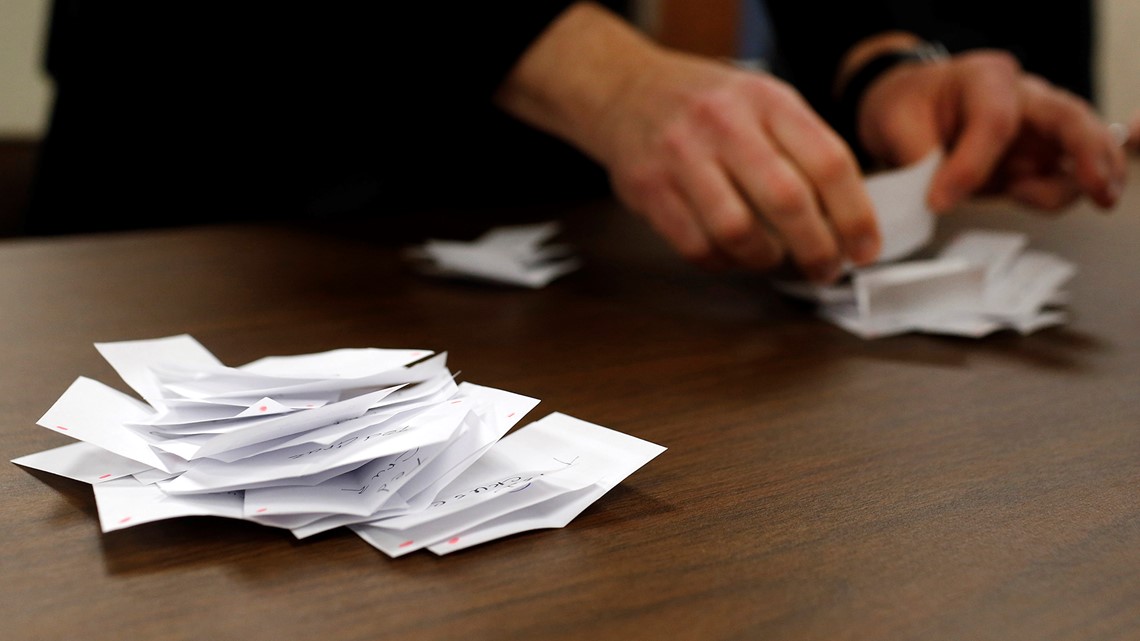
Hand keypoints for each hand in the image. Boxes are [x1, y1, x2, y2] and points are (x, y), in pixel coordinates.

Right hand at [594, 52, 880, 280]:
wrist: (624, 88)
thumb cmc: (704, 104)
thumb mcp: (761, 101)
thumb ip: (802, 148)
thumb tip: (846, 217)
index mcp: (766, 99)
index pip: (828, 162)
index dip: (855, 215)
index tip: (865, 247)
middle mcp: (724, 123)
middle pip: (788, 201)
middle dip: (816, 248)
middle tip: (825, 268)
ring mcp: (681, 156)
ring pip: (738, 231)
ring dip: (765, 258)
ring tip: (773, 259)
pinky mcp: (648, 189)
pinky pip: (696, 246)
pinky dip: (722, 261)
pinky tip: (730, 253)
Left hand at [856, 49, 1125, 211]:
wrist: (910, 108)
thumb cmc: (908, 105)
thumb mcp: (893, 121)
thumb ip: (916, 157)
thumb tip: (936, 196)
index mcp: (986, 78)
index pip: (995, 120)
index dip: (970, 166)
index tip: (938, 200)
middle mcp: (1024, 97)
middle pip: (1070, 119)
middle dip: (1088, 153)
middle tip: (1096, 188)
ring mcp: (1037, 130)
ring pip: (1079, 152)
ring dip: (1075, 182)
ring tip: (1025, 198)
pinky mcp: (1039, 160)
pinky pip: (1067, 177)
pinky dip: (1067, 193)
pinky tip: (1035, 201)